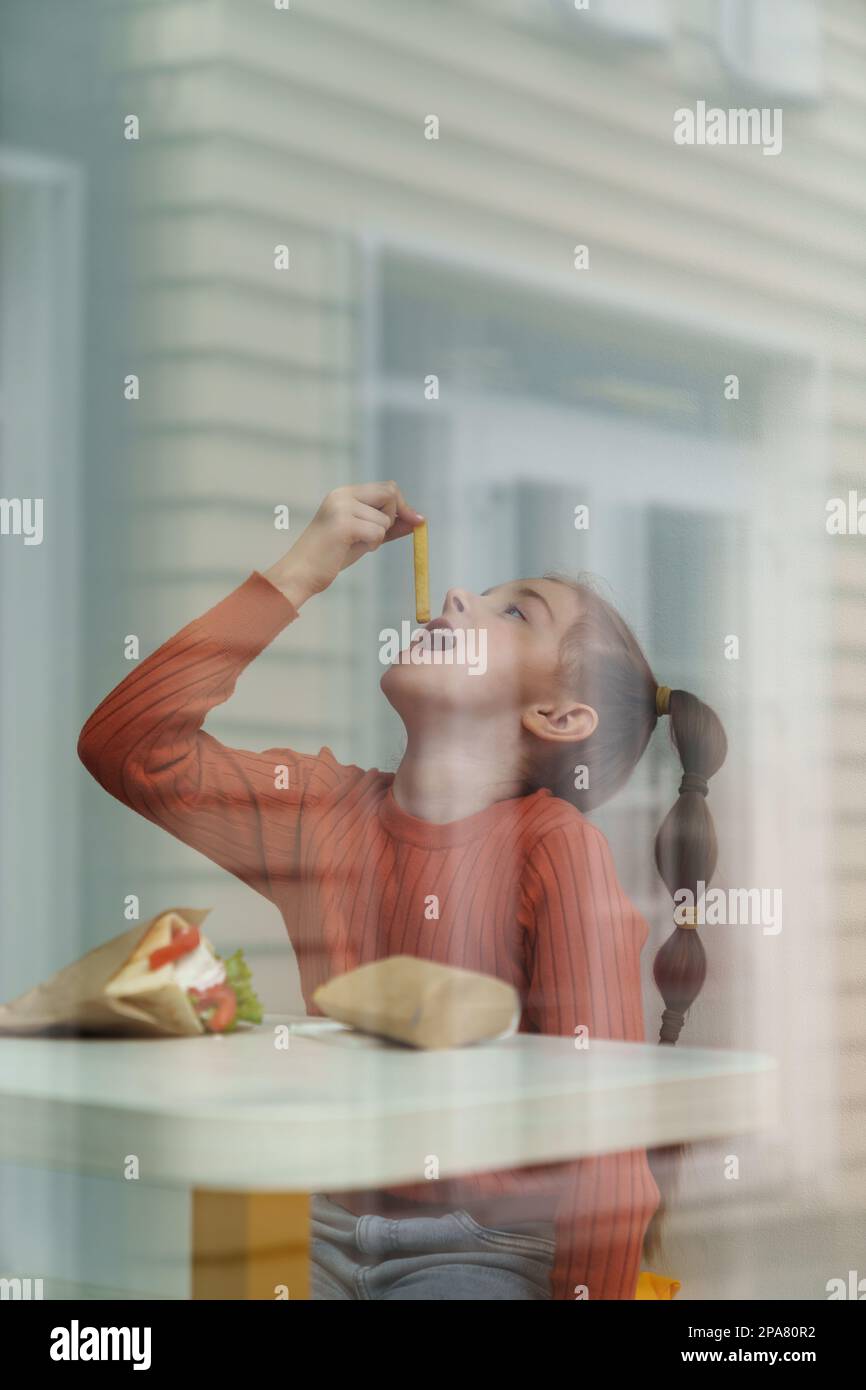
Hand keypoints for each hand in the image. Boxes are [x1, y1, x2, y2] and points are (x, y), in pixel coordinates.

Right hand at [263, 481, 423, 606]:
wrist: (300, 573)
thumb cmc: (330, 556)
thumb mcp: (363, 537)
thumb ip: (388, 527)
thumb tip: (418, 521)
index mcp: (344, 494)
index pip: (387, 487)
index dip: (403, 505)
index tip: (417, 521)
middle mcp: (342, 495)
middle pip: (390, 493)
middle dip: (394, 516)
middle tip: (377, 537)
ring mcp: (341, 508)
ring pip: (385, 519)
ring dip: (378, 537)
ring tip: (355, 545)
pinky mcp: (343, 524)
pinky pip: (378, 532)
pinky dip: (372, 545)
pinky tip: (351, 549)